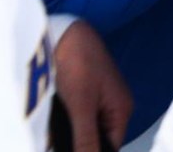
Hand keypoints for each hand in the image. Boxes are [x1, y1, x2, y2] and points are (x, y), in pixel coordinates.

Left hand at [53, 20, 131, 151]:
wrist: (62, 32)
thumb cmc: (78, 60)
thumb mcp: (81, 106)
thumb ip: (86, 138)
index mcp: (121, 109)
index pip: (110, 146)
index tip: (74, 148)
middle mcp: (112, 106)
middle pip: (97, 139)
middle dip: (78, 142)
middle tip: (61, 136)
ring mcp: (97, 99)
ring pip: (84, 129)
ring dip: (69, 133)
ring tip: (56, 128)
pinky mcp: (81, 94)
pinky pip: (76, 117)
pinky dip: (64, 121)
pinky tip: (52, 119)